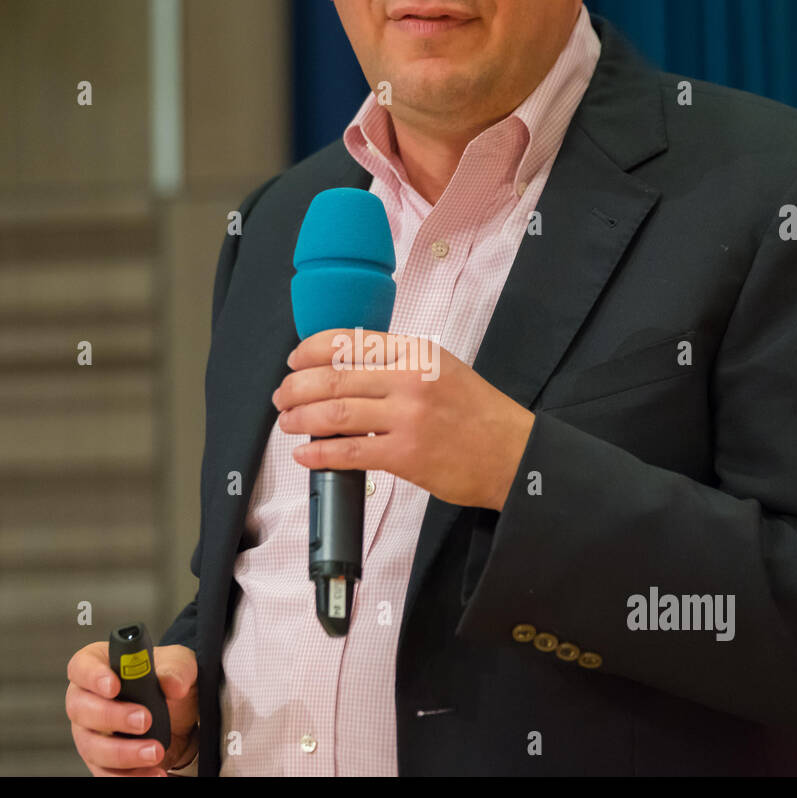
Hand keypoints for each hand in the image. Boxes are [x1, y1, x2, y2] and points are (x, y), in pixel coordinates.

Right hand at [66, 641, 198, 775]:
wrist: (179, 713)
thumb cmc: (167, 678)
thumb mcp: (179, 664)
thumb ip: (176, 670)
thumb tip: (173, 685)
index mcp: (97, 665)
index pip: (81, 666)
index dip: (93, 676)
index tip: (114, 685)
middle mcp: (85, 699)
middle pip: (80, 708)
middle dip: (112, 716)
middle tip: (144, 720)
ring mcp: (89, 733)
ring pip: (91, 746)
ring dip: (123, 752)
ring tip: (155, 752)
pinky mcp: (100, 761)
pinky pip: (105, 773)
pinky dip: (128, 776)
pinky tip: (154, 774)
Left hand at [274, 328, 534, 510]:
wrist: (513, 454)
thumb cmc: (479, 415)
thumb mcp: (443, 369)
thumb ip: (400, 365)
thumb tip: (348, 371)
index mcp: (417, 353)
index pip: (350, 342)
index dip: (311, 350)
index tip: (295, 360)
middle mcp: (410, 380)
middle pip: (333, 378)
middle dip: (297, 387)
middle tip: (283, 396)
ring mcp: (407, 418)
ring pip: (335, 414)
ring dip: (301, 418)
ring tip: (288, 422)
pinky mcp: (405, 455)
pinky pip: (349, 451)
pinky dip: (320, 453)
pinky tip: (306, 454)